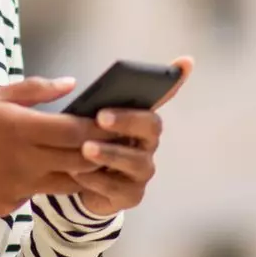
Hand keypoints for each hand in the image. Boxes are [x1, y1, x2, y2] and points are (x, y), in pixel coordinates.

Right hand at [0, 76, 108, 215]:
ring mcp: (18, 187)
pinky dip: (44, 184)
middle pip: (79, 161)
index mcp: (22, 129)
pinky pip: (37, 195)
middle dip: (99, 153)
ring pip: (65, 183)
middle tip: (109, 144)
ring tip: (83, 161)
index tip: (111, 123)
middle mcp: (25, 161)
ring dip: (78, 173)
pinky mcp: (9, 205)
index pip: (75, 132)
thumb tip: (71, 84)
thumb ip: (36, 90)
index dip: (98, 129)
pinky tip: (39, 173)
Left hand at [68, 56, 192, 217]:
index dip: (175, 80)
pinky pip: (116, 186)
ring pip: (134, 160)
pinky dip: (95, 179)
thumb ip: (87, 106)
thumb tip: (71, 84)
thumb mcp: (83, 122)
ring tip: (86, 149)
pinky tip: (77, 173)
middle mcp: (147, 143)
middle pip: (151, 126)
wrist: (78, 186)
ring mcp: (142, 170)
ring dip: (109, 153)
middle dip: (127, 120)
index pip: (163, 95)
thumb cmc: (85, 144)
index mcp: (138, 119)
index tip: (184, 61)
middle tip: (100, 117)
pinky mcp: (132, 195)